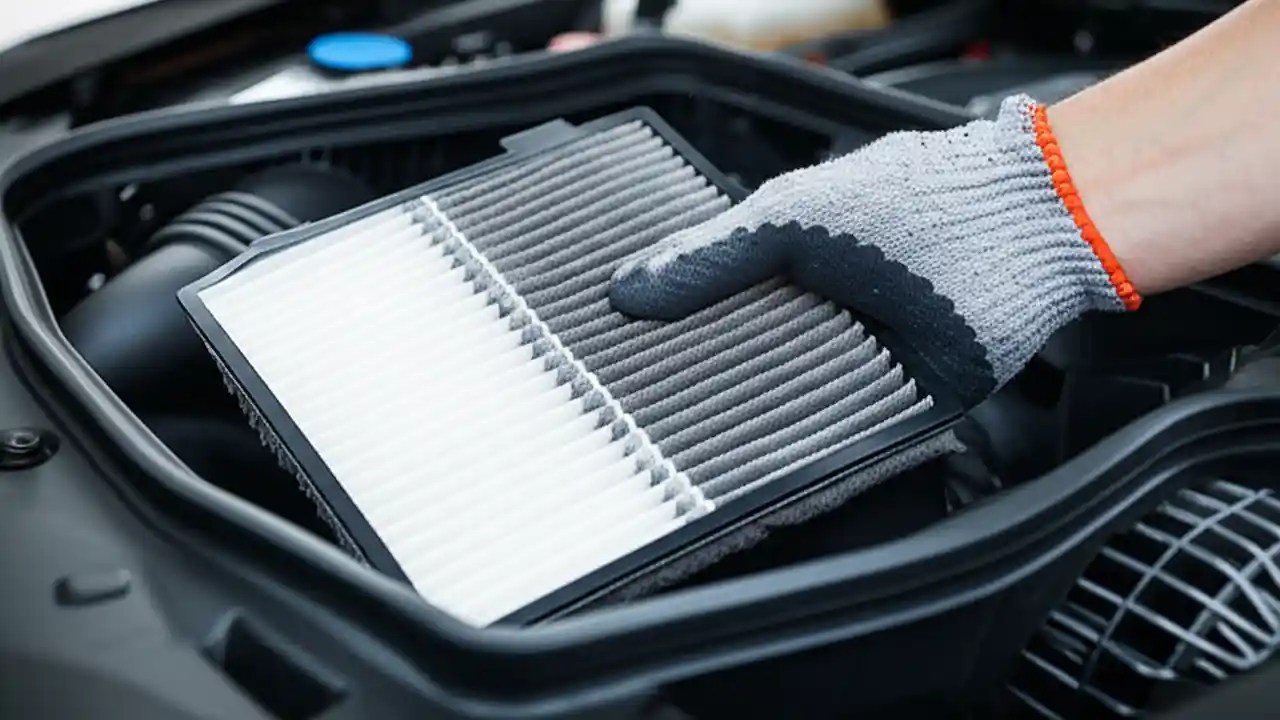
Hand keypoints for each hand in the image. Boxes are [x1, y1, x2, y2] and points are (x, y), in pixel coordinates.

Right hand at [610, 96, 1138, 407]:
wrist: (1033, 229)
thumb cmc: (922, 203)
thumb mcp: (792, 220)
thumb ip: (711, 259)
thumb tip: (627, 291)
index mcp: (788, 258)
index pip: (707, 307)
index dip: (666, 332)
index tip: (618, 361)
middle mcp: (820, 311)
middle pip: (739, 361)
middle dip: (702, 384)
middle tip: (648, 415)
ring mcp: (858, 359)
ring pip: (785, 406)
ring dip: (751, 423)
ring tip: (693, 449)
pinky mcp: (898, 404)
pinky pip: (842, 443)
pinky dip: (810, 455)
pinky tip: (768, 466)